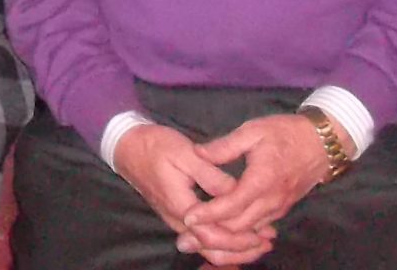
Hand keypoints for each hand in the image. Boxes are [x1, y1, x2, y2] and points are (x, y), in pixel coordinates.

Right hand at [112, 124, 265, 265]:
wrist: (128, 147)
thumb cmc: (156, 146)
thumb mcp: (185, 153)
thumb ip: (211, 175)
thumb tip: (235, 191)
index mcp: (181, 205)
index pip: (212, 234)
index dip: (238, 238)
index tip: (261, 233)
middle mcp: (178, 219)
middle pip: (211, 247)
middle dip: (241, 249)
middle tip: (268, 242)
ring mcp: (177, 220)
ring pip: (206, 246)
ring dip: (233, 249)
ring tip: (259, 243)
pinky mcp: (178, 215)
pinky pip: (202, 238)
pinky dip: (222, 241)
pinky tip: (238, 236)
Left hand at [182, 113, 333, 257]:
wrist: (320, 143)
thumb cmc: (285, 133)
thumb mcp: (253, 130)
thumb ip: (225, 145)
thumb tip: (198, 152)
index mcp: (261, 180)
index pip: (231, 206)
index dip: (208, 214)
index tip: (187, 217)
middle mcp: (270, 201)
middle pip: (238, 227)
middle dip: (212, 232)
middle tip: (186, 232)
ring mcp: (278, 208)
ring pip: (248, 232)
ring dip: (224, 236)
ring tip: (200, 235)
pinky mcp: (281, 210)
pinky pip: (258, 227)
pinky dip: (240, 233)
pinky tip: (223, 230)